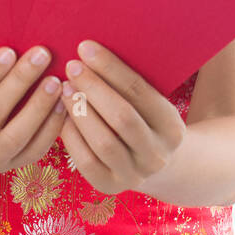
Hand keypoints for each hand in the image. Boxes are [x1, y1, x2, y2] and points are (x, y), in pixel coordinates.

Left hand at [58, 40, 186, 194]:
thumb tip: (90, 50)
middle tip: (71, 67)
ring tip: (64, 88)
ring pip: (102, 140)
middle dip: (93, 87)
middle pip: (121, 116)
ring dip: (79, 110)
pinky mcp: (110, 186)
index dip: (110, 68)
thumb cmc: (144, 120)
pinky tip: (63, 115)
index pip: (139, 91)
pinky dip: (71, 135)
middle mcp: (157, 154)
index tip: (85, 47)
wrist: (156, 165)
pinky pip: (85, 160)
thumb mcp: (150, 104)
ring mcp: (134, 175)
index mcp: (171, 126)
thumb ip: (128, 84)